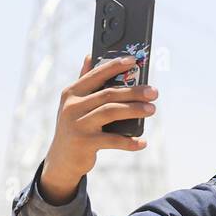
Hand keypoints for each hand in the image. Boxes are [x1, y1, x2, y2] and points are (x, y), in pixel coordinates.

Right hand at [40, 54, 158, 203]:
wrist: (61, 159)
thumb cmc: (75, 125)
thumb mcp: (75, 104)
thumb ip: (84, 81)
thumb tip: (90, 55)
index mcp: (71, 93)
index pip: (96, 75)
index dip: (115, 66)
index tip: (134, 60)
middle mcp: (72, 107)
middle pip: (108, 94)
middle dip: (134, 91)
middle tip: (154, 92)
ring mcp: (77, 125)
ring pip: (111, 112)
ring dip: (135, 110)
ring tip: (152, 109)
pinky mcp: (84, 143)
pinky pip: (112, 140)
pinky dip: (129, 142)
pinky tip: (142, 142)